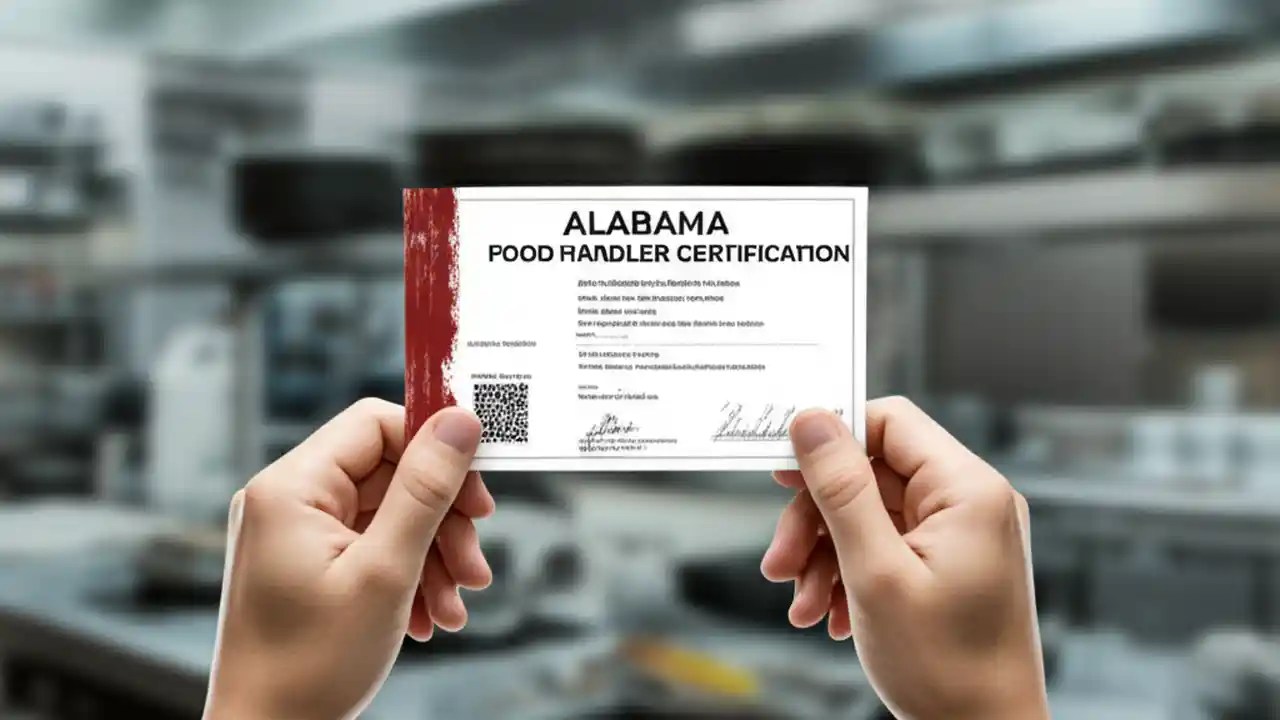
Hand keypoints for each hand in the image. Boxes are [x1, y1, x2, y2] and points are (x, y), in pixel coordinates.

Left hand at [203, 400, 493, 719]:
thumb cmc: (309, 666)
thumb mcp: (385, 572)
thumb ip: (425, 490)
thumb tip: (460, 420)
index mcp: (290, 488)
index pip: (376, 425)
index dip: (434, 449)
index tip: (479, 492)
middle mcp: (286, 501)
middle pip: (389, 474)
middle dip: (442, 521)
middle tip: (475, 568)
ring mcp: (295, 535)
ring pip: (388, 514)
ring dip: (432, 556)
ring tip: (455, 606)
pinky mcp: (306, 565)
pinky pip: (371, 546)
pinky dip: (407, 575)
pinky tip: (428, 617)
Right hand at [761, 397, 1047, 719]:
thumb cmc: (948, 670)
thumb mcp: (875, 573)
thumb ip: (842, 490)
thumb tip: (813, 420)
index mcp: (969, 491)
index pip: (889, 422)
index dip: (831, 440)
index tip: (784, 474)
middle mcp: (972, 503)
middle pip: (871, 473)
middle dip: (818, 518)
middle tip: (781, 562)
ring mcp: (962, 535)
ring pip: (871, 513)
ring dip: (826, 554)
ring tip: (805, 604)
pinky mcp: (950, 564)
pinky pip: (887, 544)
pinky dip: (850, 573)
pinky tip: (833, 615)